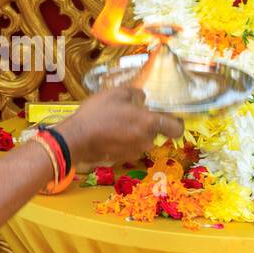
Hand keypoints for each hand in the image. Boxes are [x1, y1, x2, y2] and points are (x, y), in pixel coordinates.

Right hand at [54, 87, 183, 175]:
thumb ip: (135, 94)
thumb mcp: (116, 93)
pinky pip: (131, 147)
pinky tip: (110, 133)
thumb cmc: (97, 113)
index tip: (169, 118)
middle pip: (155, 133)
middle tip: (130, 115)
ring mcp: (135, 152)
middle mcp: (146, 140)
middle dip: (147, 125)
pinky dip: (125, 141)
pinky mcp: (124, 159)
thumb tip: (143, 99)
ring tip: (117, 123)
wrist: (77, 138)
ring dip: (135, 133)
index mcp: (149, 123)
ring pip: (142, 140)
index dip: (176, 123)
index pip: (176, 128)